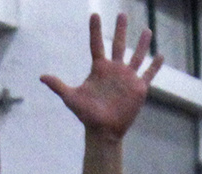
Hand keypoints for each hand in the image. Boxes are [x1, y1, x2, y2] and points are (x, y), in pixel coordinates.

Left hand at [41, 14, 163, 140]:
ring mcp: (127, 78)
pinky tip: (160, 56)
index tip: (95, 15)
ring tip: (147, 30)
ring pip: (137, 56)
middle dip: (121, 29)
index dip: (95, 30)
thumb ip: (58, 85)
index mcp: (99, 69)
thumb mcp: (71, 98)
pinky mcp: (138, 88)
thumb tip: (41, 77)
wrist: (103, 131)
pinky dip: (155, 66)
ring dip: (142, 44)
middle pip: (118, 45)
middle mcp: (114, 70)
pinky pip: (148, 74)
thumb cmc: (87, 115)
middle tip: (122, 14)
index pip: (97, 44)